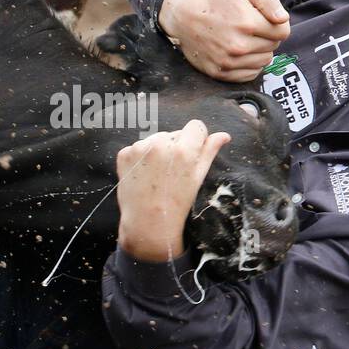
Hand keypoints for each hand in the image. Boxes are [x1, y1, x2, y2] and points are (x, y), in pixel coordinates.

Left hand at [115, 119, 230, 262]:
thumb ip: (210, 152)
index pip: (196, 126)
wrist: (147, 222)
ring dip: (158, 151)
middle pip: (174, 133)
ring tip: (157, 175)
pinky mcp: (124, 154)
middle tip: (172, 171)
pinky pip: (138, 148)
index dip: (196, 139)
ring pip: (156, 139)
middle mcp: (161, 144)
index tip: (192, 153)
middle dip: (176, 147)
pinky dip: (140, 158)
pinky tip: (144, 175)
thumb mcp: (198, 178)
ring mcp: (140, 148)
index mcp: (184, 150)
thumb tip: (223, 136)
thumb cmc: (177, 202)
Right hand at [159, 0, 289, 81]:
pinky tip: (239, 52)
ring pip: (264, 62)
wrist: (182, 12)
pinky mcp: (220, 73)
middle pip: (273, 47)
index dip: (276, 24)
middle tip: (250, 27)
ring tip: (243, 38)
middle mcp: (238, 46)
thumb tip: (283, 20)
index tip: (264, 19)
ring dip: (259, 51)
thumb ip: (268, 0)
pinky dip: (249, 65)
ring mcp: (228, 62)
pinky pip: (250, 74)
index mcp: (247, 23)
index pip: (283, 32)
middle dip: (267, 36)